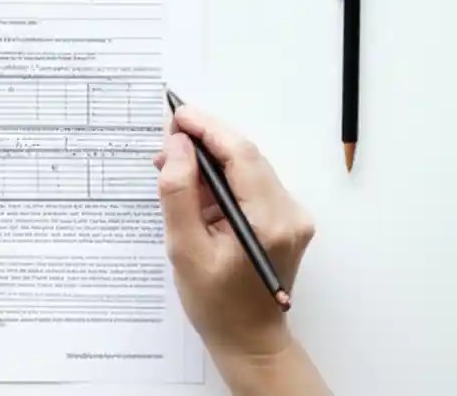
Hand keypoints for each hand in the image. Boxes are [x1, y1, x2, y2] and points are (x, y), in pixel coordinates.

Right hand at [155, 105, 321, 393]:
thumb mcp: (185, 250)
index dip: (207, 128)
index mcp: (270, 222)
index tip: (176, 115)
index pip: (241, 155)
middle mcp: (290, 213)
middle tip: (164, 138)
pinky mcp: (283, 218)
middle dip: (204, 141)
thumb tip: (175, 147)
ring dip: (210, 159)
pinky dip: (220, 178)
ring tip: (170, 164)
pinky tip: (193, 184)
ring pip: (246, 167)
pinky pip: (249, 183)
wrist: (250, 340)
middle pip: (246, 156)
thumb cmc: (216, 305)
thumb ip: (178, 194)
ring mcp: (291, 215)